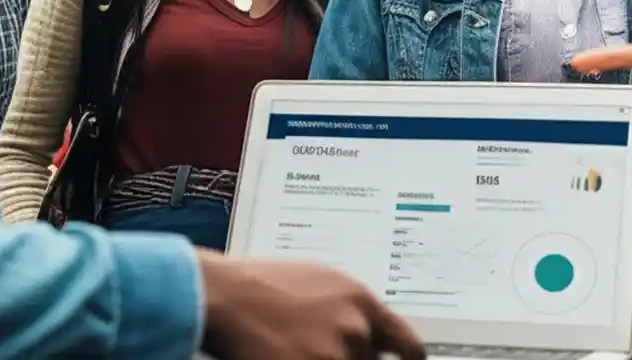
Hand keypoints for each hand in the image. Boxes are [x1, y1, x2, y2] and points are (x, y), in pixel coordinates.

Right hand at [197, 252, 425, 359]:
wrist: (223, 295)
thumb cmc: (260, 283)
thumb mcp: (318, 281)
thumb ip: (349, 307)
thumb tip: (365, 328)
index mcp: (361, 301)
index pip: (408, 346)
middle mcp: (354, 329)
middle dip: (347, 359)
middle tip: (316, 349)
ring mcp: (332, 355)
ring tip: (290, 347)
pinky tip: (283, 355)